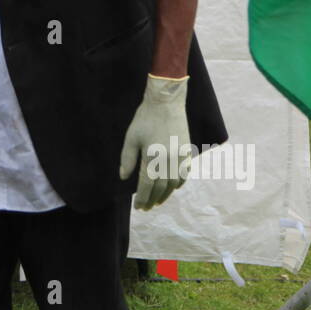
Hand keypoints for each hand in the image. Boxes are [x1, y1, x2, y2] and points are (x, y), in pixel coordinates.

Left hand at [119, 74, 191, 210]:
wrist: (167, 102)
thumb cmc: (145, 118)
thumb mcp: (131, 137)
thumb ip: (127, 159)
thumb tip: (123, 177)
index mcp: (152, 157)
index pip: (147, 186)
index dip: (142, 199)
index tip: (138, 208)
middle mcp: (168, 160)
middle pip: (161, 187)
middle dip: (153, 199)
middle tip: (147, 207)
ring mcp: (180, 156)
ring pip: (174, 183)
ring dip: (167, 194)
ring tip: (158, 200)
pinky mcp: (187, 151)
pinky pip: (185, 173)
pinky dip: (179, 182)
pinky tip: (173, 187)